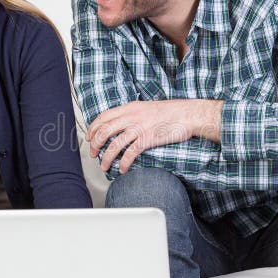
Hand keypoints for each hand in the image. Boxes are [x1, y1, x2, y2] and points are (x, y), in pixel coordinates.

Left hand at [86, 99, 222, 172]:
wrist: (187, 114)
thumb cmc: (171, 112)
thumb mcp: (147, 108)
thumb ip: (134, 114)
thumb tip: (123, 123)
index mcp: (130, 108)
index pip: (104, 116)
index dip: (93, 128)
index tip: (89, 137)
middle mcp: (132, 117)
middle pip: (104, 131)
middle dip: (95, 144)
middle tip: (93, 153)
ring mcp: (139, 128)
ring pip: (114, 144)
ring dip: (106, 157)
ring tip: (104, 166)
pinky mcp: (147, 139)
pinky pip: (130, 154)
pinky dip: (123, 163)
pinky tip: (122, 169)